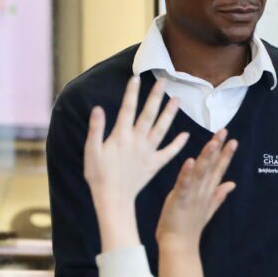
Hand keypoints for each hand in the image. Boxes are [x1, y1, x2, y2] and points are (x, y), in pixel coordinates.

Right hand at [83, 76, 188, 251]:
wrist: (113, 198)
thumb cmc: (98, 176)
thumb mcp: (91, 151)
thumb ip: (95, 129)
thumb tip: (97, 108)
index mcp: (121, 136)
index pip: (127, 109)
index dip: (131, 93)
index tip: (136, 78)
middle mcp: (137, 141)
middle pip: (148, 114)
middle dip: (155, 97)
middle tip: (163, 81)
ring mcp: (147, 153)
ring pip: (161, 129)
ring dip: (169, 114)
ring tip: (177, 100)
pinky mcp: (154, 165)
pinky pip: (168, 153)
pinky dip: (177, 144)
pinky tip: (186, 135)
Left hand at [156, 129, 237, 246]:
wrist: (179, 247)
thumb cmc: (189, 229)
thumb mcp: (207, 209)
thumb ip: (219, 195)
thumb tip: (232, 184)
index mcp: (208, 193)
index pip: (219, 171)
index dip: (226, 155)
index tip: (233, 140)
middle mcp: (203, 192)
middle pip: (212, 168)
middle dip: (219, 149)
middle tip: (225, 132)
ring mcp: (192, 196)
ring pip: (201, 173)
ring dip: (207, 157)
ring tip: (212, 141)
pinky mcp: (179, 200)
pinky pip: (184, 184)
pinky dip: (187, 173)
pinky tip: (190, 160)